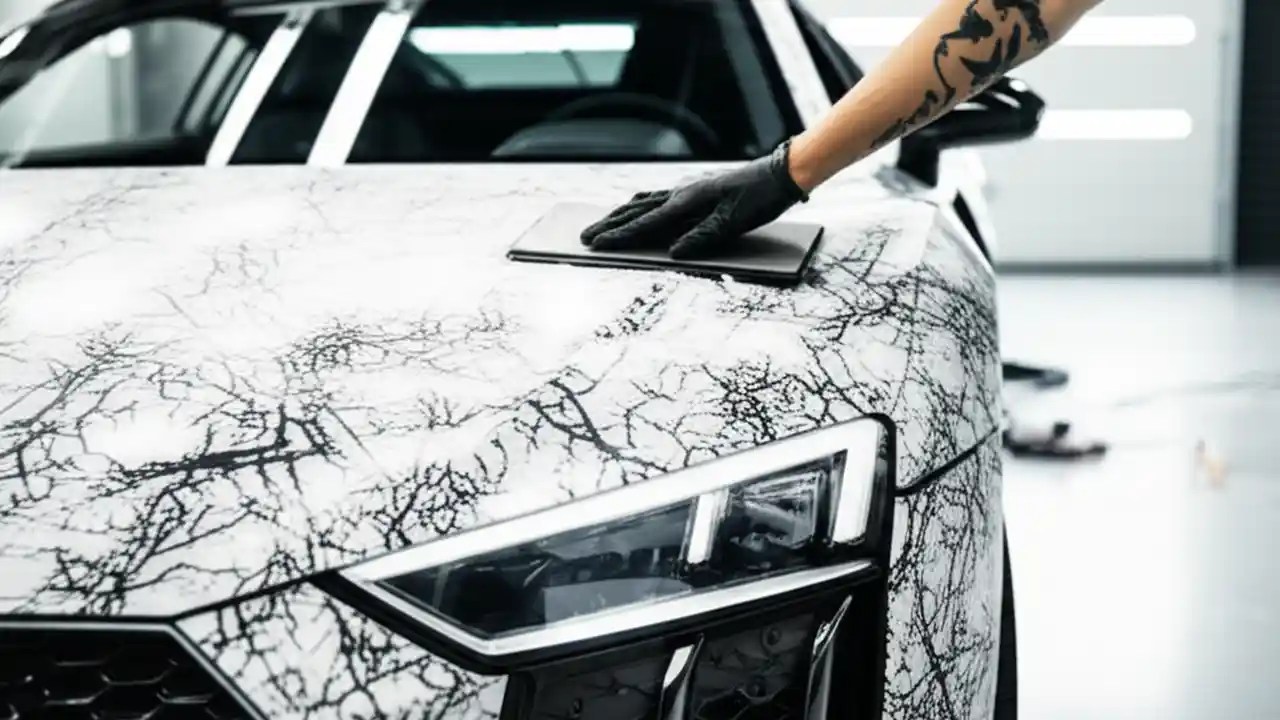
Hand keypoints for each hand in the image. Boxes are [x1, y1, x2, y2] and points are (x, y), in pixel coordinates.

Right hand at [580, 140, 808, 258]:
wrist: (778, 174)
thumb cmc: (759, 200)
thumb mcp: (732, 225)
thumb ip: (701, 239)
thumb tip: (673, 253)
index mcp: (687, 202)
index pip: (645, 224)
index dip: (619, 237)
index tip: (596, 245)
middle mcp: (681, 192)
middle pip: (636, 210)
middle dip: (609, 225)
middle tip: (584, 237)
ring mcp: (686, 188)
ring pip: (644, 202)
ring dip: (620, 214)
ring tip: (602, 224)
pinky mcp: (694, 188)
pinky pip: (658, 197)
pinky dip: (639, 205)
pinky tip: (636, 207)